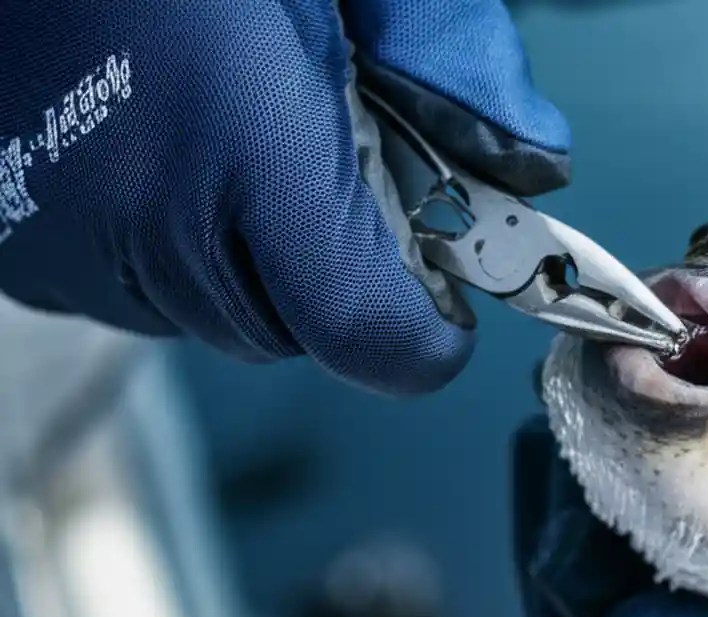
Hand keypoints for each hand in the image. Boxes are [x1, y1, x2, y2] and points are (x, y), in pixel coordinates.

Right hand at [0, 1, 568, 394]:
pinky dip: (191, 254)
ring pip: (227, 319)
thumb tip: (530, 161)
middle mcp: (145, 218)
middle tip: (341, 176)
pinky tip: (180, 163)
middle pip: (304, 333)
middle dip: (348, 276)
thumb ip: (452, 62)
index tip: (449, 301)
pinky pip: (151, 299)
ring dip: (265, 264)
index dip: (426, 338)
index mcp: (242, 140)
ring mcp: (72, 248)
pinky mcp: (25, 256)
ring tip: (244, 150)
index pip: (365, 329)